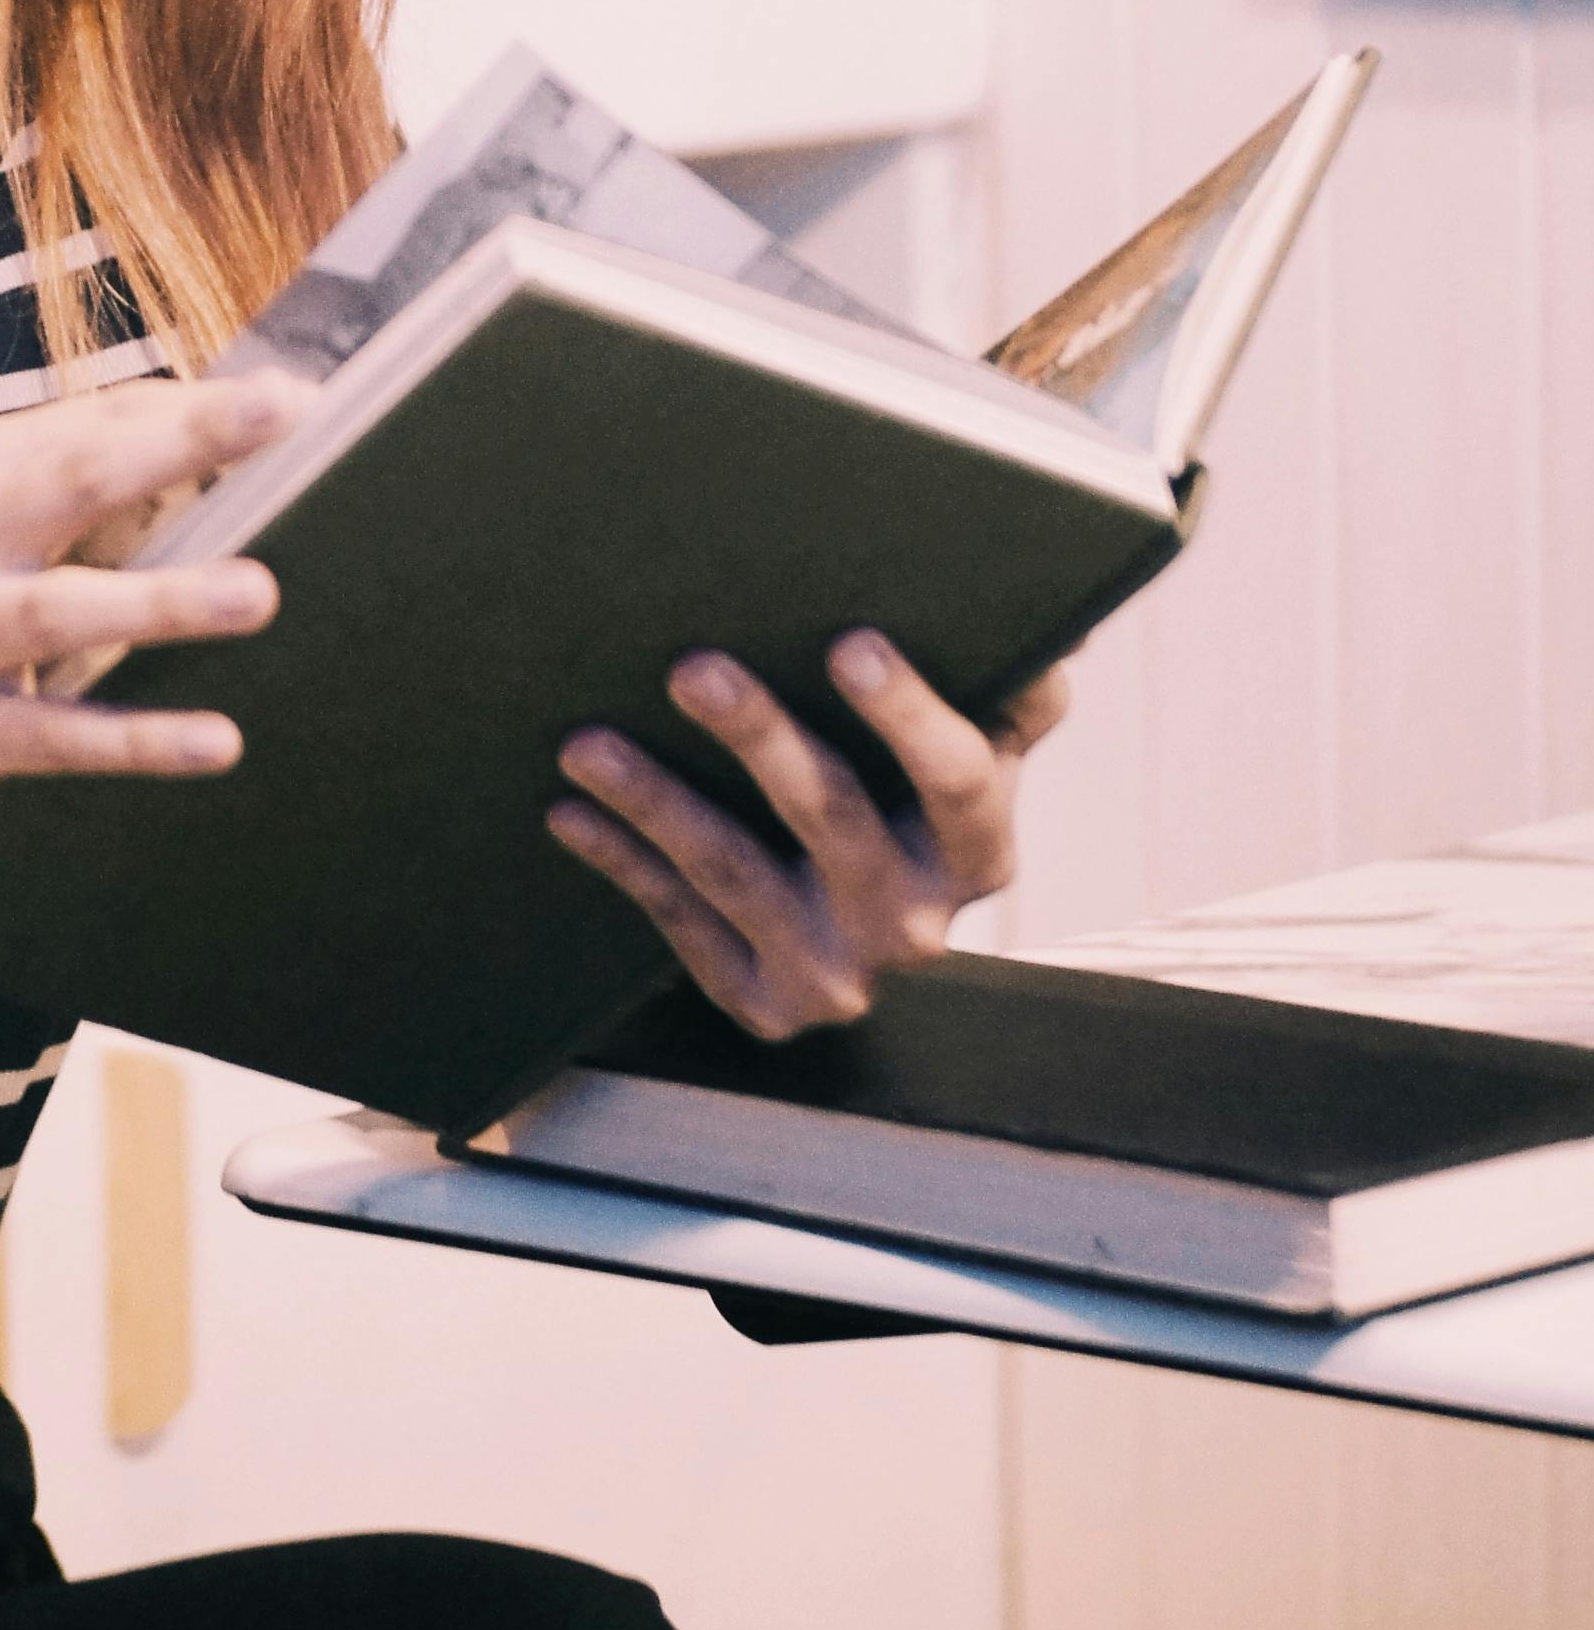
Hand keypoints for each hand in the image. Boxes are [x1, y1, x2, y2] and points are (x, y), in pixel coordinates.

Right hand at [0, 370, 297, 856]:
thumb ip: (37, 480)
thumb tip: (172, 433)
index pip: (82, 424)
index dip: (185, 409)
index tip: (278, 396)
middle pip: (77, 479)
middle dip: (184, 443)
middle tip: (282, 416)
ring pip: (67, 611)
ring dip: (166, 600)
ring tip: (260, 593)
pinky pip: (59, 734)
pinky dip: (139, 737)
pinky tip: (216, 738)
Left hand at [547, 634, 1070, 1038]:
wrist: (860, 932)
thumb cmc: (907, 796)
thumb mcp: (973, 752)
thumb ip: (1011, 693)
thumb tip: (1058, 626)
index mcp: (978, 850)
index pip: (959, 780)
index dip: (908, 715)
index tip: (850, 642)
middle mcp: (916, 924)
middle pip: (833, 817)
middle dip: (760, 738)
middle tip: (692, 668)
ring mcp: (837, 972)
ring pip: (736, 874)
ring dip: (657, 802)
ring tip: (587, 743)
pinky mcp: (764, 1003)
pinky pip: (680, 923)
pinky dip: (623, 863)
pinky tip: (570, 810)